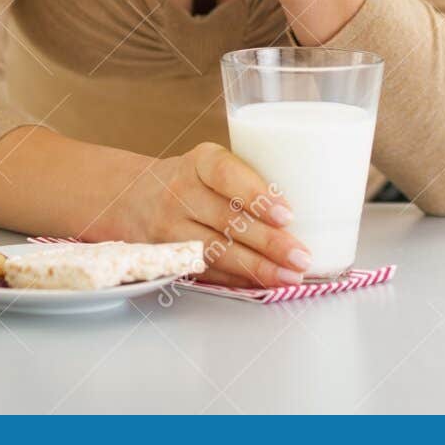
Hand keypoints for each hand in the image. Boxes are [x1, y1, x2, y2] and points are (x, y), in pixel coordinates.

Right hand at [118, 141, 311, 287]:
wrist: (131, 196)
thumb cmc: (192, 178)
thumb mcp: (212, 163)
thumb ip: (249, 178)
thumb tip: (313, 203)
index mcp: (200, 161)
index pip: (227, 174)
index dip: (257, 194)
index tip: (287, 213)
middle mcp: (180, 192)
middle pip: (227, 220)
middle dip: (269, 242)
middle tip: (301, 255)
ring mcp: (169, 227)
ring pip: (216, 251)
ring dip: (257, 268)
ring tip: (290, 276)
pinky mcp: (167, 256)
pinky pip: (206, 271)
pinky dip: (238, 280)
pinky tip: (263, 283)